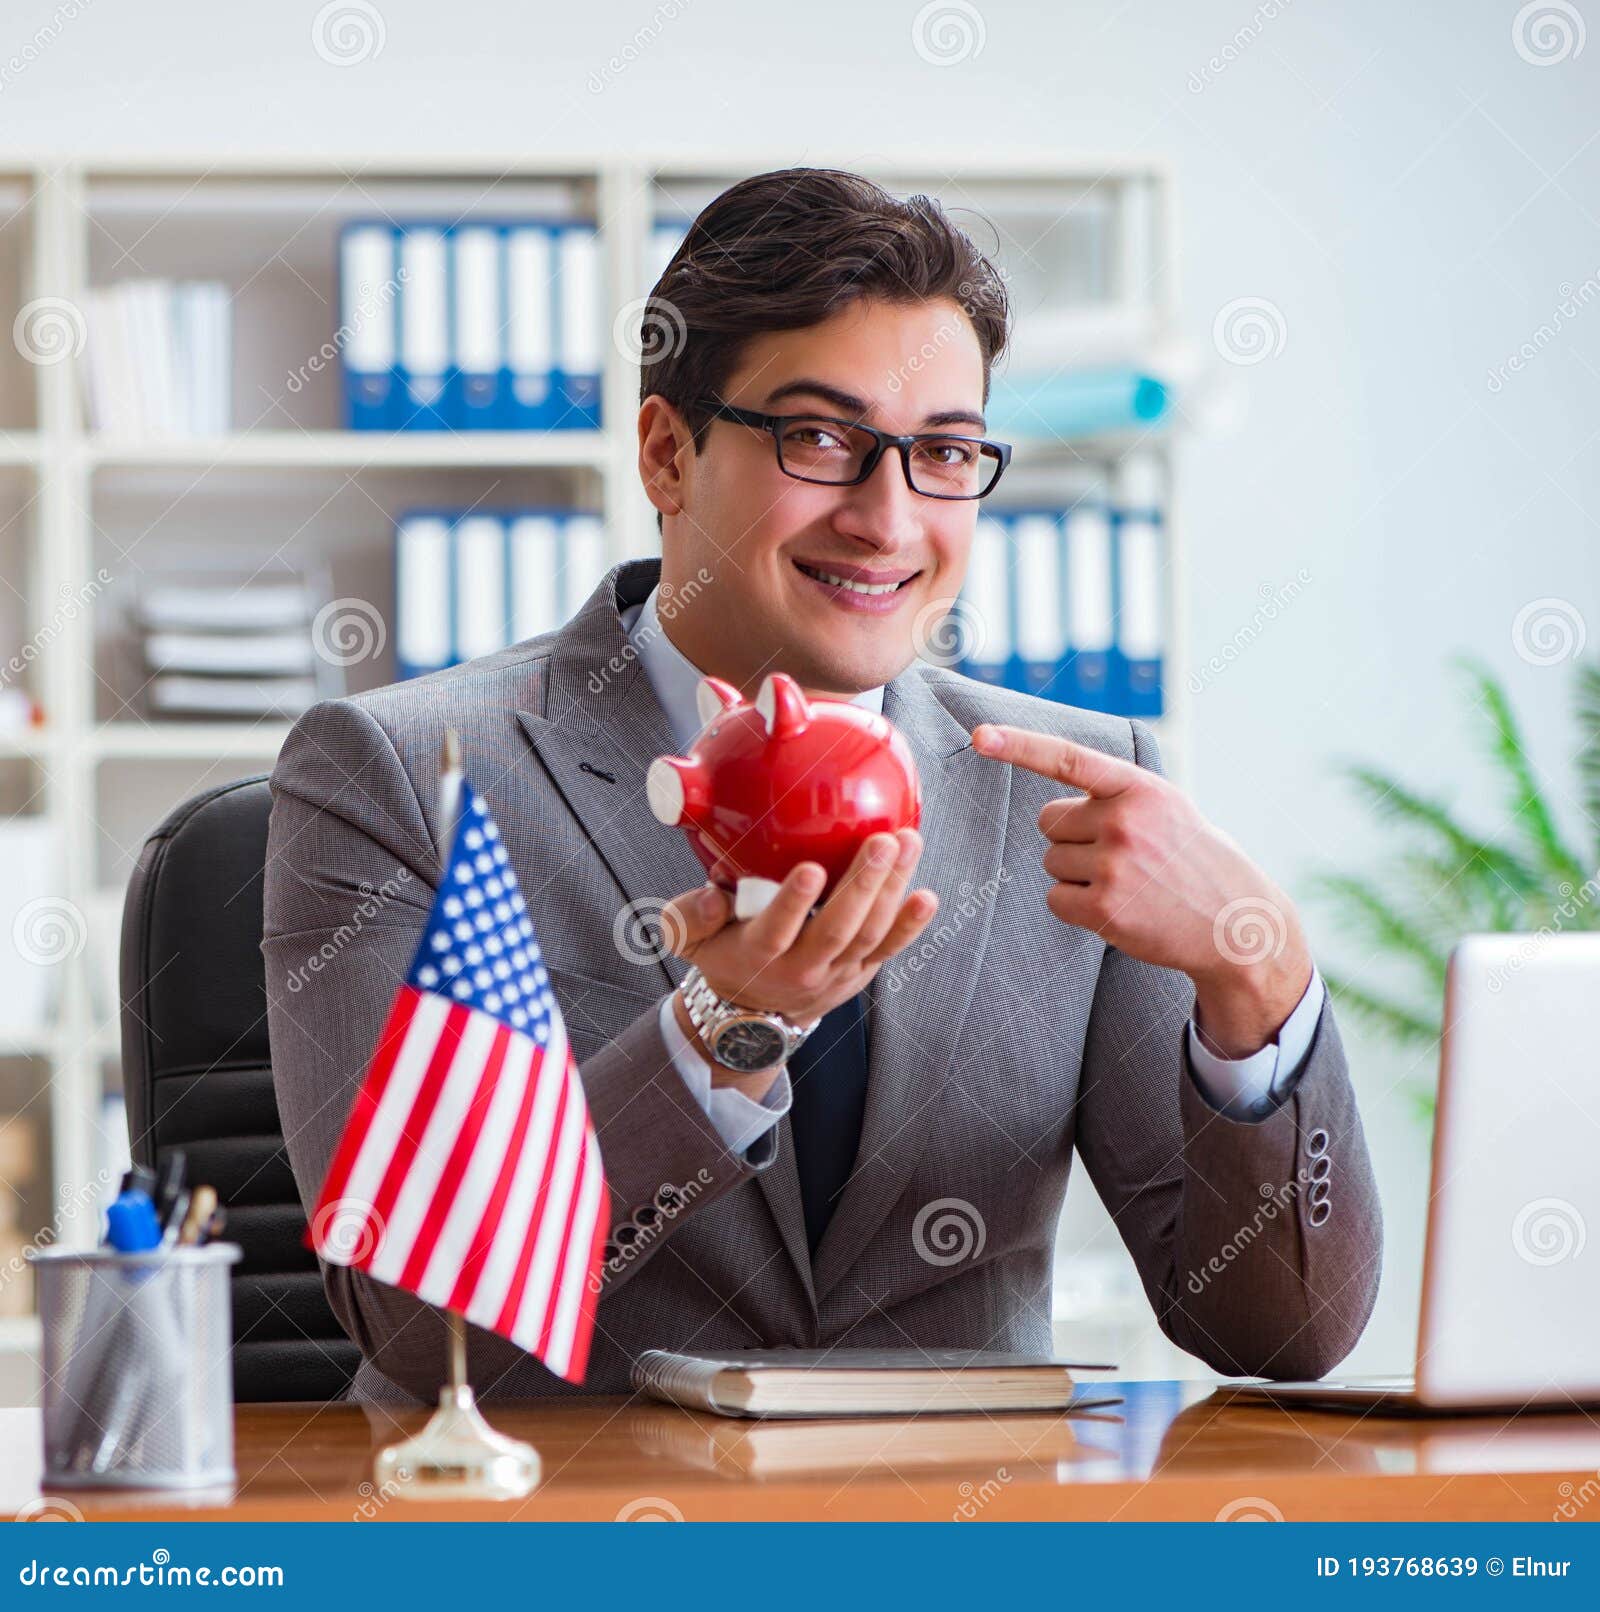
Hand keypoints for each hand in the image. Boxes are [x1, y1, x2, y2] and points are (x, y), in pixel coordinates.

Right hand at [658, 830, 938, 1089]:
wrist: (753, 1014)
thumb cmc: (724, 957)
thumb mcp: (689, 940)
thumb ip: (689, 916)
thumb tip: (714, 896)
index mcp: (756, 955)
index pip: (776, 931)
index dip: (793, 903)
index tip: (810, 869)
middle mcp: (801, 967)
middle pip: (836, 929)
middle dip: (862, 884)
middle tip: (881, 843)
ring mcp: (837, 971)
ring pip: (868, 933)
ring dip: (892, 889)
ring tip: (907, 845)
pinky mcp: (861, 970)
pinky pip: (889, 948)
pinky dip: (911, 925)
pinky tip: (927, 896)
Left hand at [971, 723, 1311, 1058]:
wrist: (1232, 919)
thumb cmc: (1188, 857)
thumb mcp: (1163, 805)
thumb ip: (1114, 792)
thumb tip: (1050, 807)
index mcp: (1137, 787)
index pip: (1067, 759)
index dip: (1019, 745)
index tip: (980, 735)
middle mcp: (1123, 821)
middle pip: (1049, 823)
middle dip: (1072, 838)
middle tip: (1120, 855)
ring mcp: (1114, 865)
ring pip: (1052, 862)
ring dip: (1077, 874)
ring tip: (1127, 882)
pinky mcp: (1104, 908)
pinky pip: (1055, 899)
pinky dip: (1075, 906)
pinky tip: (1116, 907)